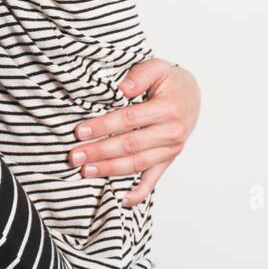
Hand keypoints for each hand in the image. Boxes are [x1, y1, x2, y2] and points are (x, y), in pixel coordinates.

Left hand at [69, 57, 200, 205]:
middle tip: (75, 155)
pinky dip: (139, 192)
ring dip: (110, 170)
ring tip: (86, 171)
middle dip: (100, 152)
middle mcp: (172, 133)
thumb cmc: (169, 81)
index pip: (129, 120)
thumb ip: (140, 74)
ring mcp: (170, 150)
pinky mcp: (168, 160)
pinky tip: (123, 200)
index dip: (103, 126)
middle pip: (130, 145)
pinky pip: (153, 179)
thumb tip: (122, 88)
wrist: (192, 95)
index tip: (80, 131)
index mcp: (168, 109)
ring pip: (137, 164)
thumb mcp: (157, 68)